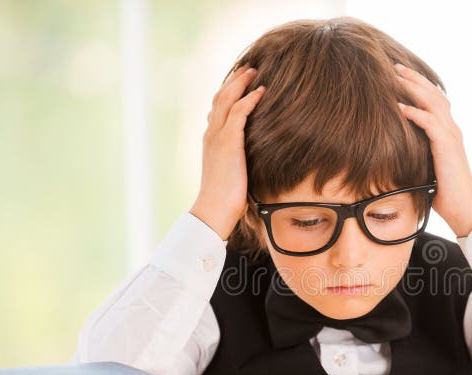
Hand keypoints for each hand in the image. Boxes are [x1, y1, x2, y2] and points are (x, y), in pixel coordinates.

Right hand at [190, 64, 265, 240]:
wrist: (213, 210)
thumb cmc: (225, 199)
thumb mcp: (231, 174)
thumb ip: (237, 161)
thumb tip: (249, 163)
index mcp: (211, 140)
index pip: (217, 109)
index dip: (228, 93)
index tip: (240, 82)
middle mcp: (211, 133)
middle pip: (220, 97)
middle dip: (234, 81)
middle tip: (248, 68)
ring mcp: (218, 137)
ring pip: (227, 99)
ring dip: (241, 83)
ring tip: (255, 72)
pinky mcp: (228, 142)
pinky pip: (239, 113)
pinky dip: (250, 99)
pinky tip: (261, 92)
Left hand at [393, 63, 471, 237]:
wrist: (463, 208)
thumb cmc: (444, 193)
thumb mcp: (427, 166)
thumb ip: (418, 152)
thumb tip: (396, 148)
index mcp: (448, 133)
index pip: (435, 101)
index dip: (420, 86)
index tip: (401, 76)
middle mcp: (452, 130)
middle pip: (434, 94)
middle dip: (415, 78)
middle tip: (396, 66)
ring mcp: (451, 136)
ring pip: (433, 103)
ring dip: (413, 88)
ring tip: (396, 76)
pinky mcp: (447, 147)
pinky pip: (430, 123)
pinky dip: (414, 113)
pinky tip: (400, 107)